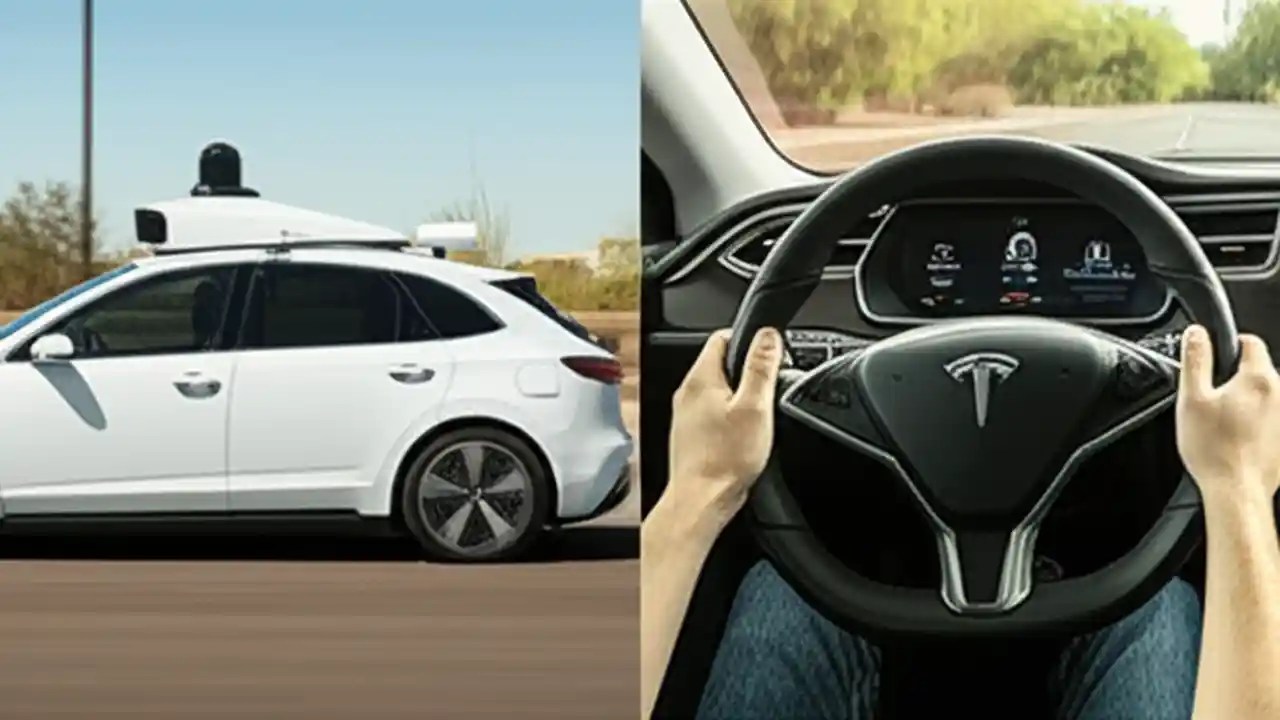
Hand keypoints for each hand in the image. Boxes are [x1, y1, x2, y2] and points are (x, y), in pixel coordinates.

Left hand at [665, 327, 783, 526]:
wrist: (701, 500)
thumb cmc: (724, 460)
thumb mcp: (754, 407)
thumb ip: (761, 367)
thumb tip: (768, 335)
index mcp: (700, 378)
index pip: (721, 337)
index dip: (749, 339)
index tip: (768, 354)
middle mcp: (687, 393)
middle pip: (721, 363)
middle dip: (747, 370)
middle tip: (768, 388)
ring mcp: (686, 414)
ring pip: (717, 389)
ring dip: (739, 395)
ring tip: (758, 414)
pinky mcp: (691, 433)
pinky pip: (713, 412)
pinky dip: (730, 416)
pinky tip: (743, 434)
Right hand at [1176, 324, 1279, 505]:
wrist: (1237, 490)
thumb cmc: (1214, 450)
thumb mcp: (1192, 398)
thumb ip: (1196, 359)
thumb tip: (1197, 334)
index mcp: (1258, 378)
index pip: (1250, 342)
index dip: (1228, 347)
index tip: (1215, 362)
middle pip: (1257, 371)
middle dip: (1235, 381)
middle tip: (1212, 403)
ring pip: (1264, 397)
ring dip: (1247, 404)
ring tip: (1225, 427)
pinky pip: (1270, 420)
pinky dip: (1256, 425)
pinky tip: (1238, 440)